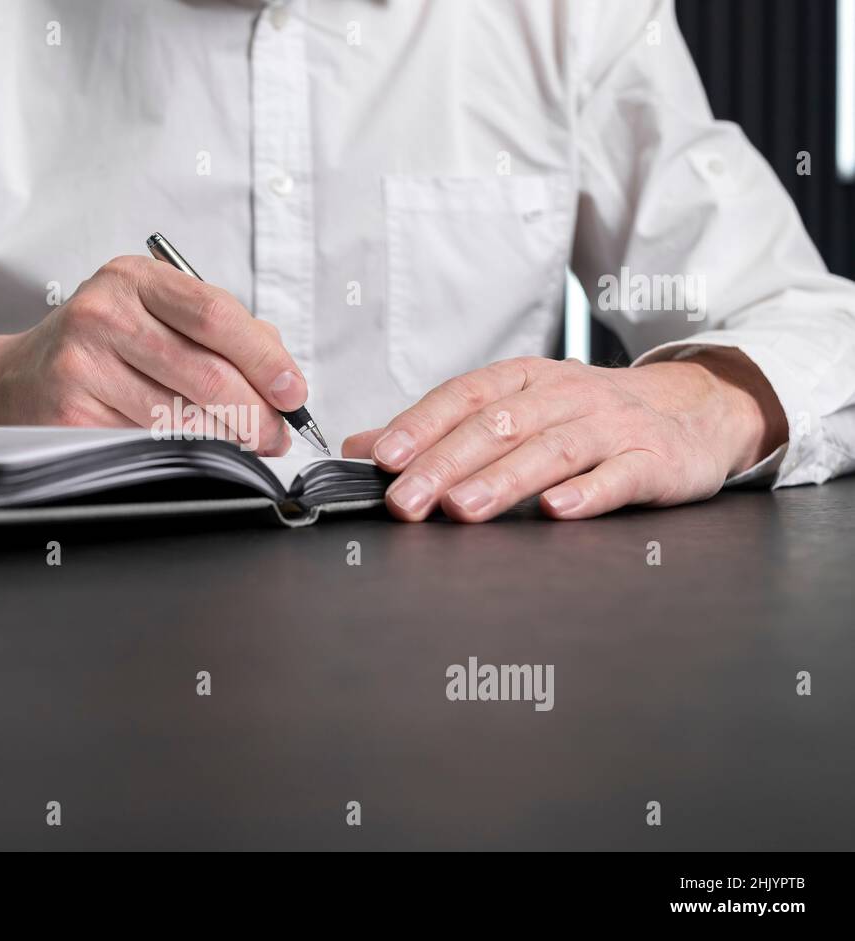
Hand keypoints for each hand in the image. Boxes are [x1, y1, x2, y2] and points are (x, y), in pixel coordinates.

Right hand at [0, 256, 305, 453]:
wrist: (10, 380)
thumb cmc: (94, 348)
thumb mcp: (148, 315)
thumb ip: (217, 331)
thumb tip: (280, 374)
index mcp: (133, 279)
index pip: (216, 315)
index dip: (264, 358)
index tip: (292, 390)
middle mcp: (105, 313)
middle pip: (207, 372)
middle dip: (255, 413)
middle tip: (275, 434)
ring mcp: (84, 363)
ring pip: (183, 416)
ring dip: (227, 440)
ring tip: (244, 445)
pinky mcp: (72, 411)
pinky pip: (149, 442)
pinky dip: (185, 453)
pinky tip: (196, 452)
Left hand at [343, 351, 787, 521]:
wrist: (695, 408)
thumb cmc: (587, 414)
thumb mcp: (516, 407)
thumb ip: (441, 429)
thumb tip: (361, 447)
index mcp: (525, 380)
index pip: (463, 396)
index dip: (420, 425)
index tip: (382, 456)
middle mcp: (564, 396)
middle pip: (497, 426)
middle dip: (444, 464)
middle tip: (404, 501)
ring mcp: (611, 426)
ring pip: (550, 450)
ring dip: (501, 480)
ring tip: (461, 509)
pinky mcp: (653, 460)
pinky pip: (618, 476)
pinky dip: (587, 492)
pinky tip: (557, 510)